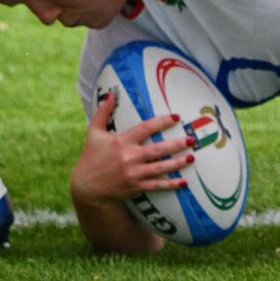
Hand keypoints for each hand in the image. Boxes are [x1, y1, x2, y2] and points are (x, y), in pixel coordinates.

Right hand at [70, 92, 196, 202]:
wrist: (87, 187)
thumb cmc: (91, 157)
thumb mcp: (93, 133)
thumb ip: (103, 113)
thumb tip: (110, 94)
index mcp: (121, 142)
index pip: (145, 129)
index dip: (161, 122)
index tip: (176, 117)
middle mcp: (129, 158)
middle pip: (157, 150)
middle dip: (176, 145)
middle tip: (191, 139)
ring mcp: (134, 174)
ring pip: (160, 168)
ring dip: (177, 163)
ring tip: (192, 157)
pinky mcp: (136, 187)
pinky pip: (156, 185)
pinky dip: (171, 184)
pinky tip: (184, 182)